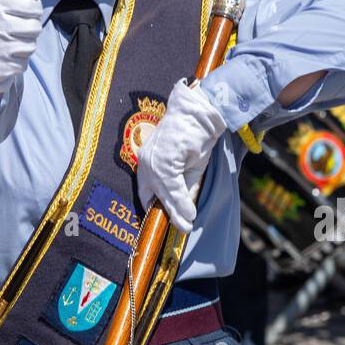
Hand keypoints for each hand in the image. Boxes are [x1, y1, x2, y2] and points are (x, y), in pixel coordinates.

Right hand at [0, 0, 43, 93]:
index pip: (32, 5)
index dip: (35, 10)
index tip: (26, 13)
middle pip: (34, 27)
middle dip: (31, 29)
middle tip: (19, 30)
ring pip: (30, 46)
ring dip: (26, 46)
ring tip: (13, 43)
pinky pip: (23, 64)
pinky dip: (19, 61)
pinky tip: (8, 57)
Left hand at [136, 79, 227, 232]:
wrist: (199, 114)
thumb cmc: (194, 137)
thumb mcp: (189, 167)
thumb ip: (184, 187)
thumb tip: (186, 211)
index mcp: (148, 162)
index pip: (145, 191)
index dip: (152, 208)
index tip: (159, 222)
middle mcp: (146, 162)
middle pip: (154, 195)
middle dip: (165, 215)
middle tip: (176, 230)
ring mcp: (154, 161)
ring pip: (163, 194)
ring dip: (175, 212)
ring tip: (185, 227)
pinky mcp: (164, 161)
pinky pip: (172, 187)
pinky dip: (181, 202)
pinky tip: (189, 214)